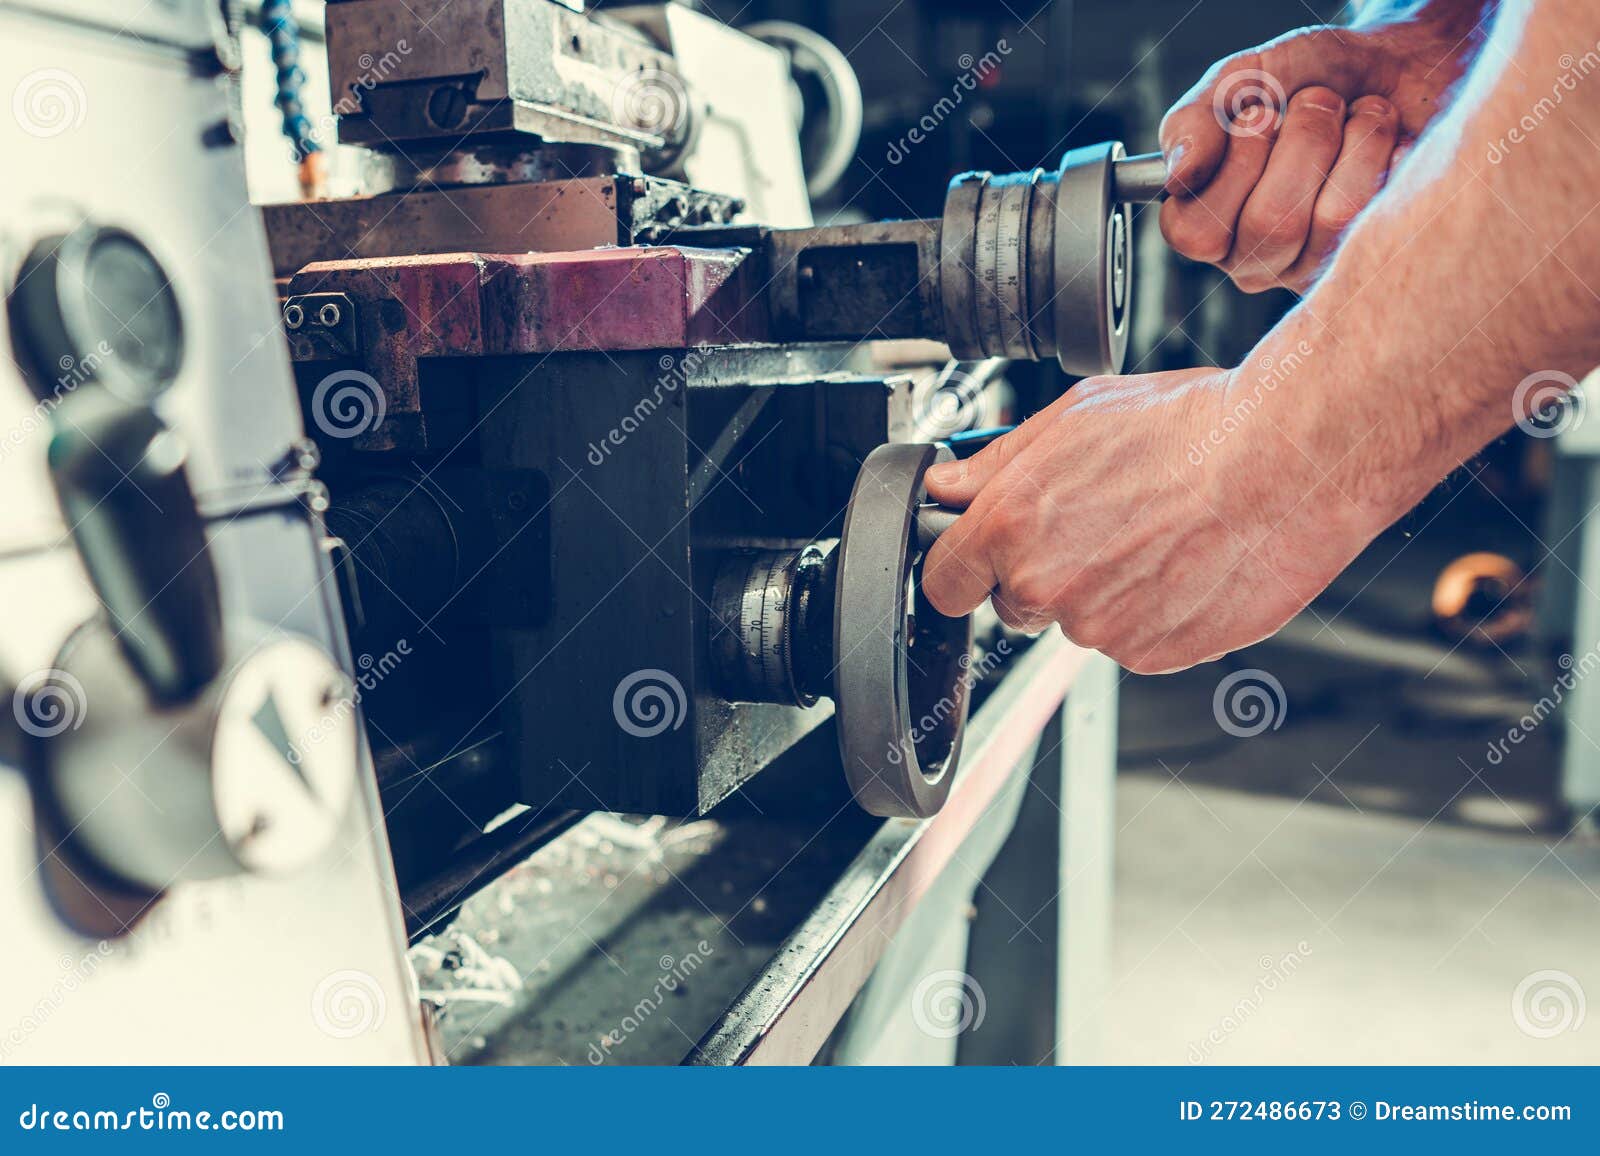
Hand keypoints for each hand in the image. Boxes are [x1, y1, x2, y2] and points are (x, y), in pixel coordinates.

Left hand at [919, 368, 1378, 673]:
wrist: (1289, 460)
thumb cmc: (1194, 428)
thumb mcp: (1075, 415)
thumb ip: (996, 461)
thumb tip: (948, 486)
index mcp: (1013, 524)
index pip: (944, 581)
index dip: (963, 565)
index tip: (979, 556)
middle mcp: (1048, 584)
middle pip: (1014, 602)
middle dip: (1041, 571)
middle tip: (1098, 523)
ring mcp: (1101, 627)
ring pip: (1079, 620)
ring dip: (1103, 589)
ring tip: (1156, 533)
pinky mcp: (1153, 654)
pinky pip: (1133, 640)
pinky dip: (1151, 612)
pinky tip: (1182, 563)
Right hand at [1158, 0, 1492, 292]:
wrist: (1400, 64)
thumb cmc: (1313, 76)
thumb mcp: (1240, 79)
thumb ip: (1194, 122)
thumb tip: (1179, 175)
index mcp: (1206, 221)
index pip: (1195, 232)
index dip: (1233, 166)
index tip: (1259, 113)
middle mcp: (1253, 257)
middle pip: (1267, 225)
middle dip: (1303, 140)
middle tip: (1318, 101)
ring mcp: (1310, 266)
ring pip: (1328, 220)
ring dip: (1352, 139)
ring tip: (1360, 112)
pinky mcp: (1366, 259)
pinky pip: (1379, 213)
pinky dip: (1388, 153)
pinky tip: (1389, 143)